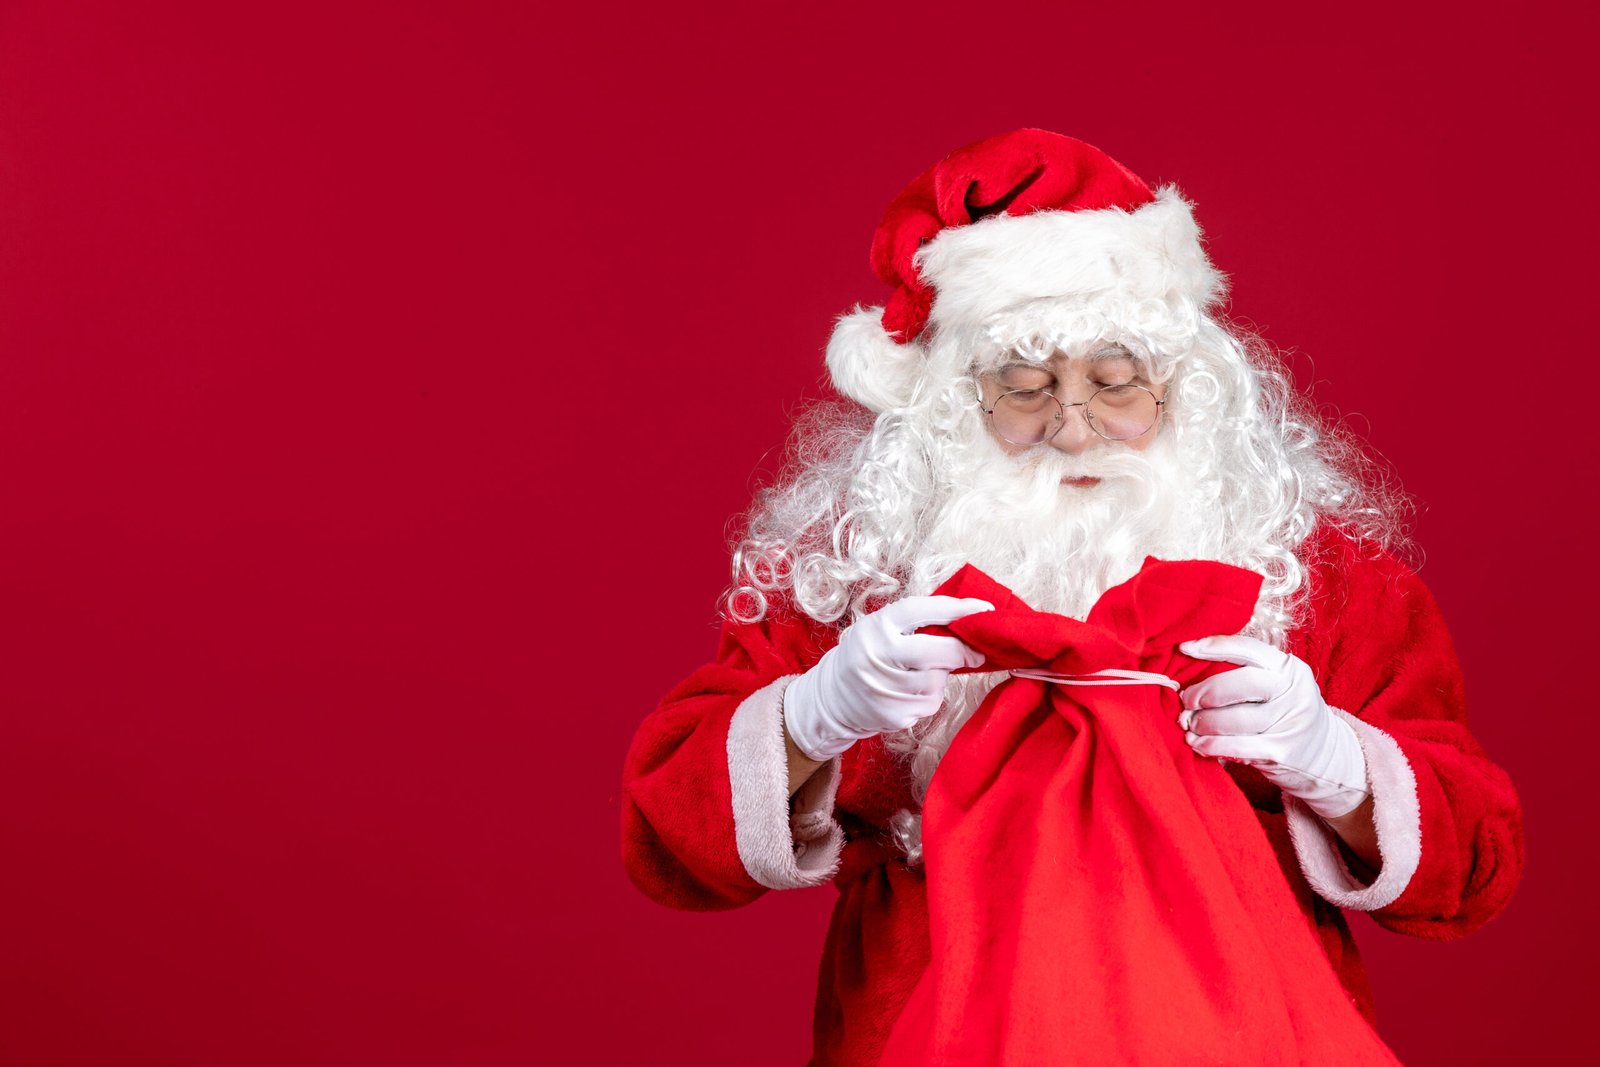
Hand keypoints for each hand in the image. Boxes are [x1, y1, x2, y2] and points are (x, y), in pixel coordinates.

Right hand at [783, 596, 992, 760]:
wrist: (832, 698)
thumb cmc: (867, 655)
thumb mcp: (879, 628)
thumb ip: (915, 622)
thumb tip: (967, 619)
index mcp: (876, 627)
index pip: (923, 610)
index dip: (958, 609)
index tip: (984, 609)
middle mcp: (878, 655)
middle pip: (939, 651)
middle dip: (962, 651)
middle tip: (974, 653)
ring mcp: (884, 688)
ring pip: (937, 680)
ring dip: (940, 676)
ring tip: (921, 673)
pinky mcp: (893, 714)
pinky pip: (930, 704)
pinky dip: (929, 697)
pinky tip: (910, 693)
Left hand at [1177, 635, 1367, 819]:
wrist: (1325, 755)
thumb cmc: (1285, 714)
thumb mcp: (1277, 687)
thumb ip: (1245, 674)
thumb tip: (1192, 670)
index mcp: (1289, 668)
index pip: (1248, 649)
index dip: (1214, 646)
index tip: (1185, 648)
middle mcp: (1294, 691)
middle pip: (1240, 683)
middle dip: (1205, 691)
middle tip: (1186, 700)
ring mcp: (1290, 722)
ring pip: (1234, 719)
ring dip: (1202, 722)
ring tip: (1188, 723)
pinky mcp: (1281, 752)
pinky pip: (1236, 746)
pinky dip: (1210, 745)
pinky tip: (1196, 743)